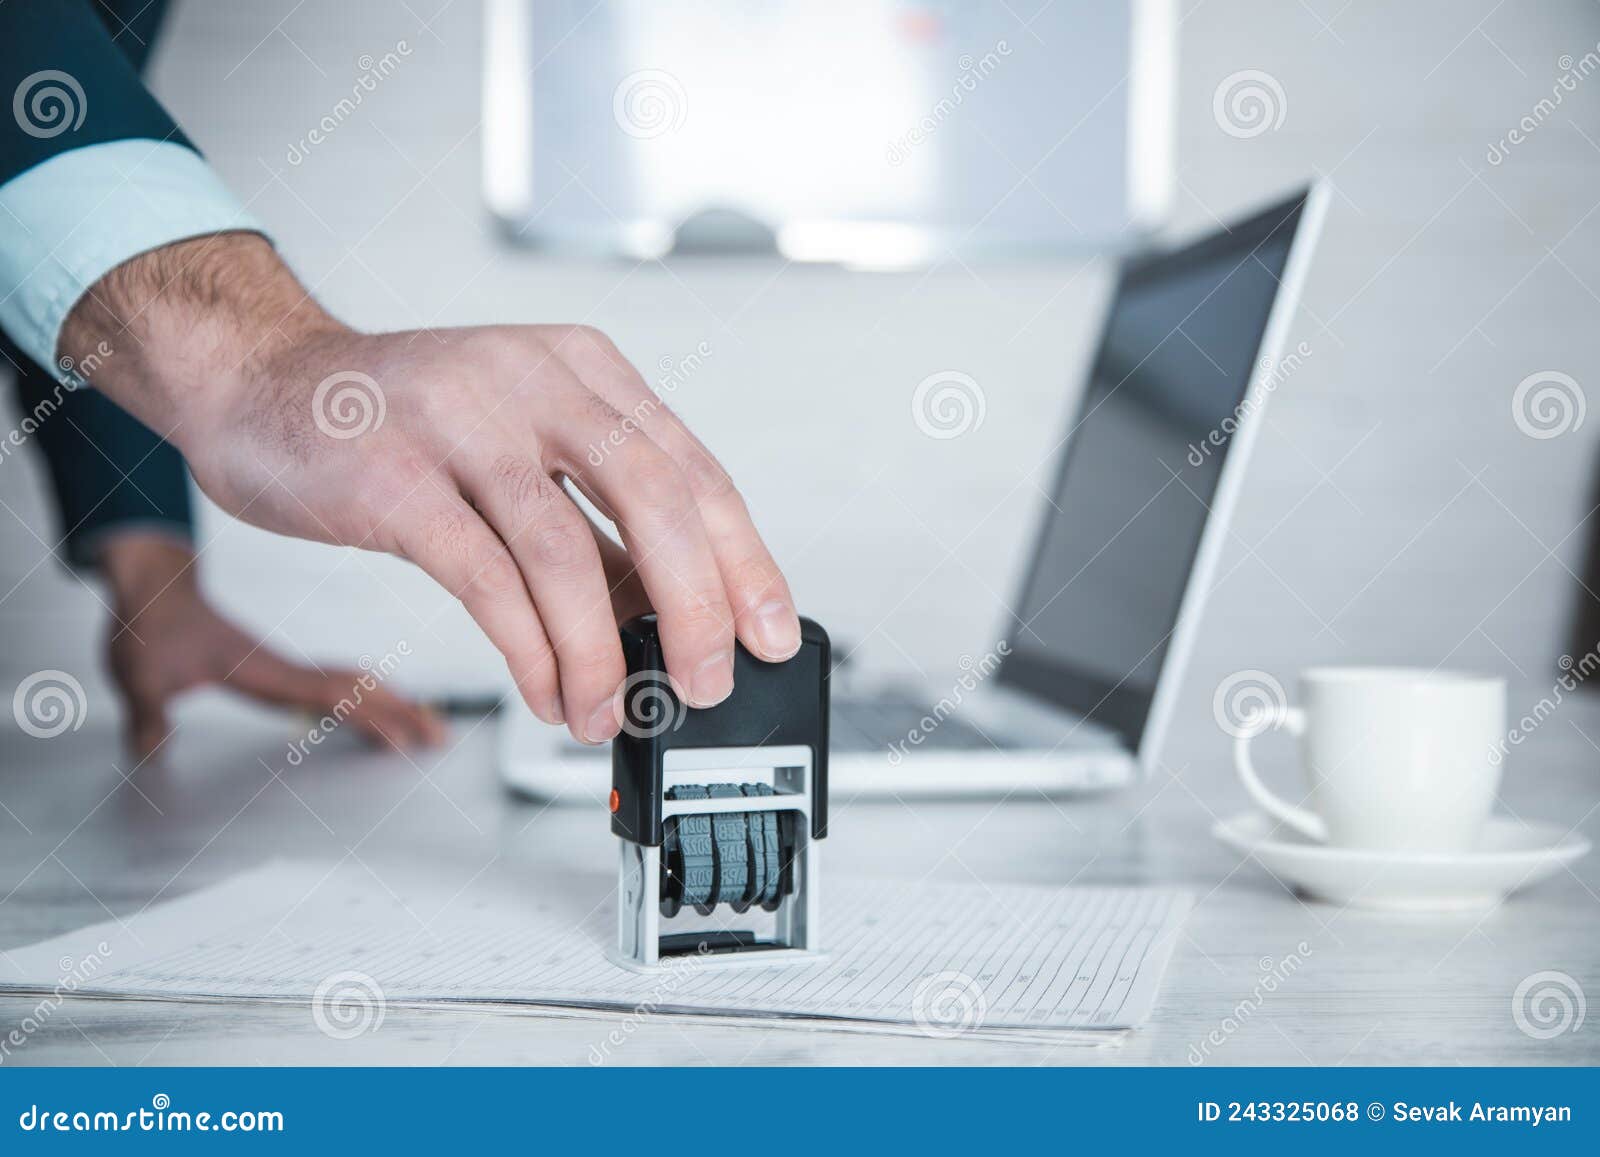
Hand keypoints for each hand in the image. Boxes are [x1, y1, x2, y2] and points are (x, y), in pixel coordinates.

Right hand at [60, 234, 801, 745]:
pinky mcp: (392, 477)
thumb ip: (591, 527)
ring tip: (607, 709)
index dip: (744, 560)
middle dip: (696, 608)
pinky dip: (529, 651)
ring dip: (600, 652)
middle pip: (655, 500)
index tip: (772, 632)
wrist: (259, 380)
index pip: (693, 469)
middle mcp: (532, 381)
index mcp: (582, 369)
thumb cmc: (400, 423)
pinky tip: (545, 690)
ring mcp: (459, 422)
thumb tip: (669, 621)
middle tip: (706, 682)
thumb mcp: (519, 448)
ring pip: (565, 553)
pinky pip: (485, 579)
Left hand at [100, 532, 445, 760]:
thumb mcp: (137, 676)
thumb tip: (149, 752)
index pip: (325, 693)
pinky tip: (380, 711)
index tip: (401, 734)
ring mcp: (284, 666)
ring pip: (352, 682)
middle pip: (355, 686)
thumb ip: (146, 716)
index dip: (367, 713)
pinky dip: (366, 697)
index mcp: (260, 669)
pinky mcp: (278, 668)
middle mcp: (282, 667)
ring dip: (391, 702)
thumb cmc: (149, 627)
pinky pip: (334, 682)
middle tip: (439, 734)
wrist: (154, 585)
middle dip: (400, 710)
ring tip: (428, 725)